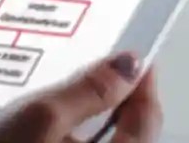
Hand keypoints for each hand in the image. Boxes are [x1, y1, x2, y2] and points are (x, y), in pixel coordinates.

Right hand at [0, 53, 162, 142]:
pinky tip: (46, 122)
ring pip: (102, 141)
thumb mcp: (41, 116)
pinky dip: (71, 131)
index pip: (147, 120)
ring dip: (91, 114)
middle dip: (115, 97)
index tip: (134, 54)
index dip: (142, 82)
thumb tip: (126, 67)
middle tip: (100, 68)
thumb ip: (88, 90)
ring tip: (64, 93)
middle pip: (128, 133)